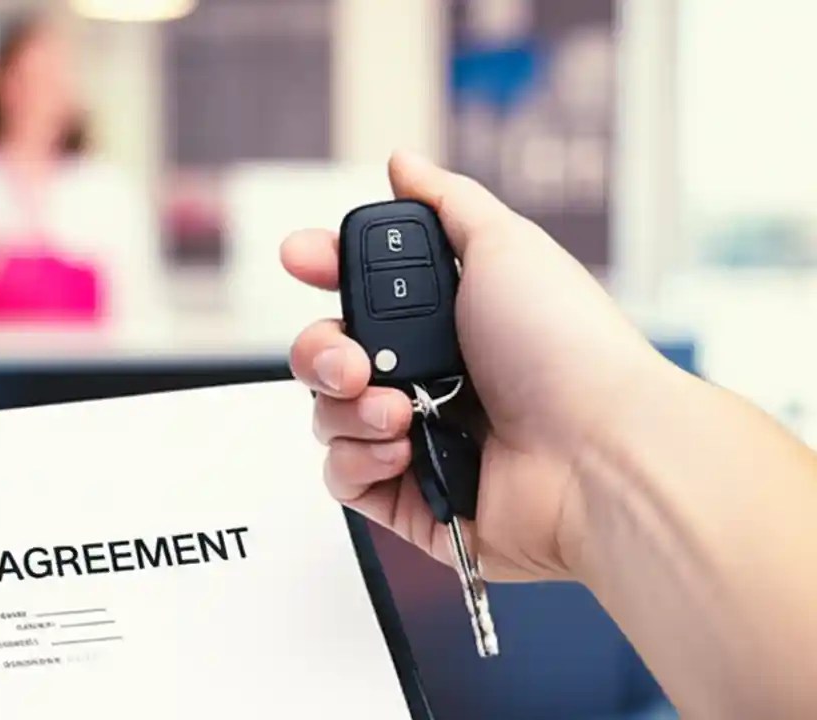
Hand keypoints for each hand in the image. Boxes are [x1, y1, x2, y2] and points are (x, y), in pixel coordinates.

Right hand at [283, 151, 671, 581]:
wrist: (596, 450)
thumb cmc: (565, 346)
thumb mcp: (505, 246)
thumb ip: (445, 203)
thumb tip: (402, 163)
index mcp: (447, 318)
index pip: (359, 291)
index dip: (323, 270)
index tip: (302, 259)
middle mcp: (427, 375)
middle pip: (327, 353)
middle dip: (322, 350)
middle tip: (352, 361)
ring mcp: (417, 438)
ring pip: (326, 414)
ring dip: (346, 407)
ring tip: (398, 411)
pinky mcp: (410, 499)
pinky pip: (342, 476)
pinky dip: (358, 460)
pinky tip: (400, 449)